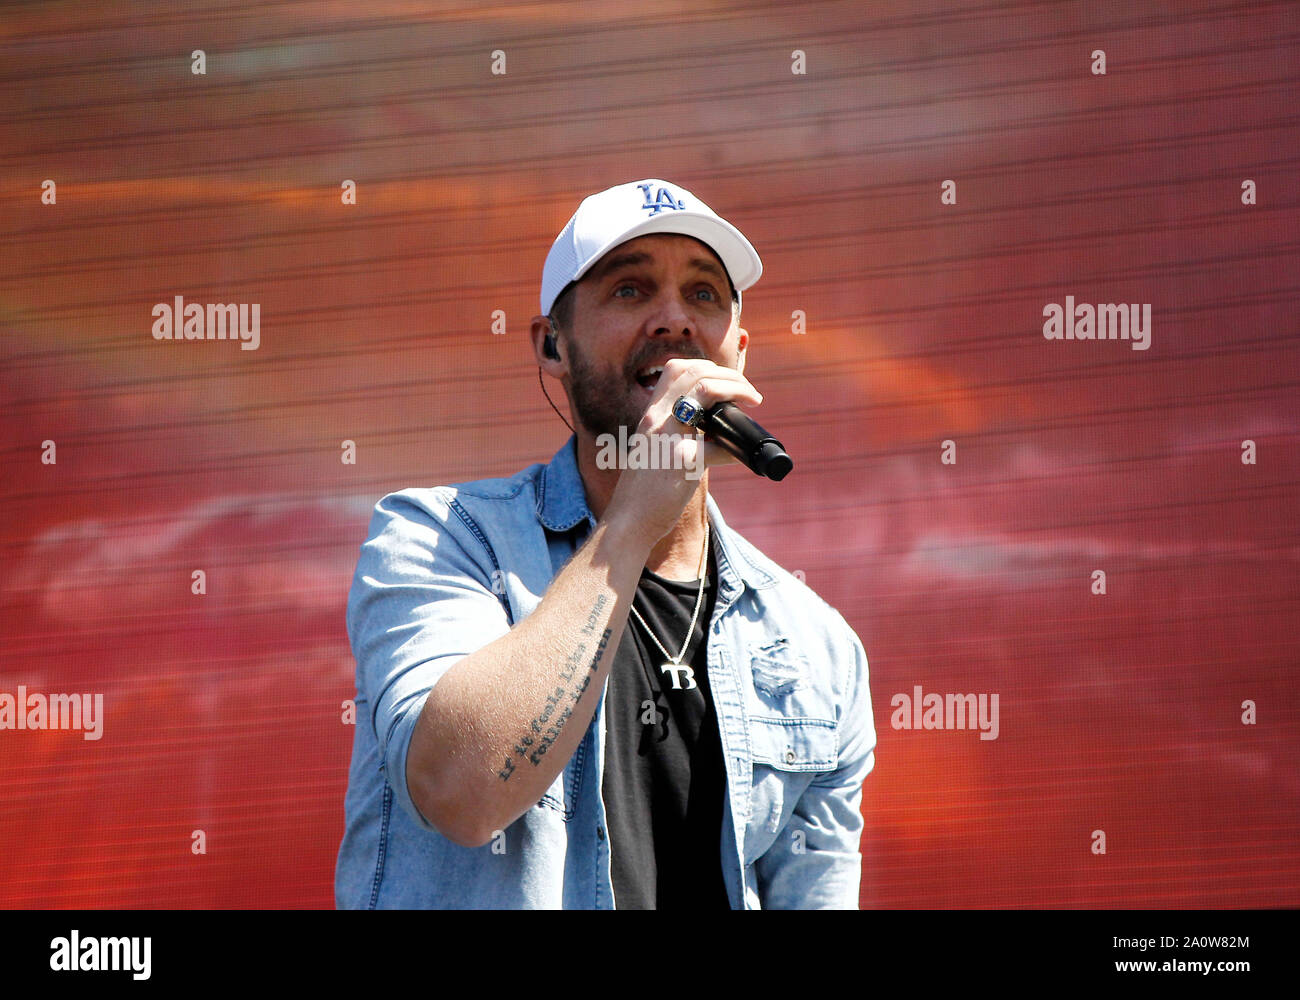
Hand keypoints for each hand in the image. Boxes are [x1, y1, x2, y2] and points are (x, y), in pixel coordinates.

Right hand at [604, 357, 763, 546]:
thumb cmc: (644, 490)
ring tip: (752, 401)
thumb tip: (715, 433)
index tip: (726, 381)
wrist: (628, 521)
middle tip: (748, 391)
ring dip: (736, 389)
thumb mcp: (654, 450)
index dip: (707, 367)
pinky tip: (742, 457)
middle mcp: (656, 418)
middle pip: (694, 371)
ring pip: (706, 389)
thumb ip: (676, 433)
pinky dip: (736, 449)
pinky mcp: (683, 461)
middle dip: (728, 374)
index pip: (675, 369)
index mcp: (650, 414)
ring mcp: (668, 436)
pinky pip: (719, 446)